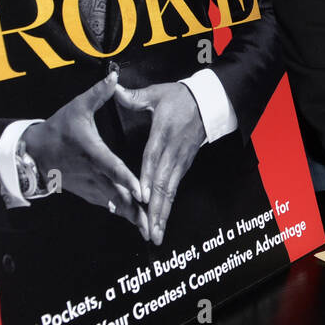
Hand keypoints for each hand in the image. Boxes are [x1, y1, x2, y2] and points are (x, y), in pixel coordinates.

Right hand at [21, 71, 147, 235]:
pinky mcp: (86, 191)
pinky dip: (119, 212)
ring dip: (130, 216)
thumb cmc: (57, 129)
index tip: (141, 191)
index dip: (126, 179)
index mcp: (91, 152)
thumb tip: (115, 77)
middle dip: (134, 209)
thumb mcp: (77, 108)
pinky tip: (132, 220)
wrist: (33, 152)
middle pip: (116, 193)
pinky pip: (105, 203)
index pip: (112, 167)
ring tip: (147, 229)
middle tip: (151, 223)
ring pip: (112, 202)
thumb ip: (98, 94)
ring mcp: (88, 185)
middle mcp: (91, 172)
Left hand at [113, 82, 205, 245]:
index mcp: (163, 133)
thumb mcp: (158, 93)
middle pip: (162, 184)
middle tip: (149, 231)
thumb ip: (135, 97)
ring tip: (155, 234)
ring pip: (170, 191)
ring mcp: (180, 160)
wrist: (210, 101)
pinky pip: (175, 188)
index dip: (147, 179)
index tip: (141, 198)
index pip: (153, 159)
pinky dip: (168, 205)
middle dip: (155, 209)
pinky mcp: (185, 165)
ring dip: (163, 213)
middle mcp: (173, 151)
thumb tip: (114, 89)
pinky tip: (161, 220)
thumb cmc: (181, 97)